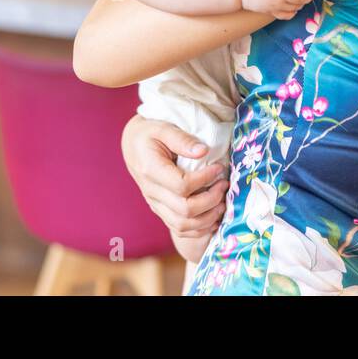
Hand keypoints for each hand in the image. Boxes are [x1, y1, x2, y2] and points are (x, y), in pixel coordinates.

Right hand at [120, 115, 227, 237]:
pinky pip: (180, 229)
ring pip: (183, 225)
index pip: (182, 186)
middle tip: (224, 184)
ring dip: (208, 218)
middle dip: (211, 200)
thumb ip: (182, 139)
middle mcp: (151, 192)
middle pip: (185, 210)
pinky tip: (214, 217)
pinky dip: (200, 229)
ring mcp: (155, 204)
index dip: (205, 179)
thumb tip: (204, 151)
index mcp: (150, 170)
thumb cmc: (149, 134)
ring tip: (222, 202)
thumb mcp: (163, 128)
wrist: (133, 146)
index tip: (219, 168)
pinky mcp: (160, 210)